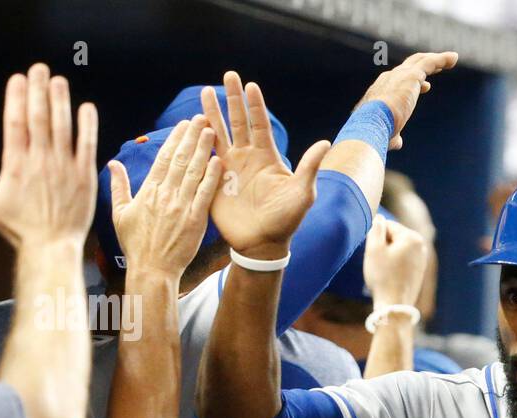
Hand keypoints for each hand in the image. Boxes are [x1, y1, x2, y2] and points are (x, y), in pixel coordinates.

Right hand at [0, 63, 97, 250]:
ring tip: (59, 81)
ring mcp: (64, 166)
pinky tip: (87, 108)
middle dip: (38, 90)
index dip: (16, 97)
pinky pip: (87, 144)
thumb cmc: (19, 228)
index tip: (18, 79)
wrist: (51, 247)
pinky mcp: (85, 176)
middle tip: (39, 69)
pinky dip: (88, 125)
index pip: (15, 121)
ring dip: (61, 100)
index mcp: (15, 163)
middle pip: (39, 117)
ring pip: (63, 125)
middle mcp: (40, 159)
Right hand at [107, 116, 221, 279]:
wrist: (152, 270)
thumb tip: (113, 163)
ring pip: (194, 171)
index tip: (183, 124)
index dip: (174, 139)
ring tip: (212, 130)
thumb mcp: (119, 213)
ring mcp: (181, 206)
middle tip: (202, 118)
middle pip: (180, 159)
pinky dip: (212, 176)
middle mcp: (165, 194)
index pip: (163, 158)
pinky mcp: (196, 220)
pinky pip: (205, 194)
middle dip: (191, 136)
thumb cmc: (135, 244)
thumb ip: (118, 186)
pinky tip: (220, 161)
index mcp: (148, 190)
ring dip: (203, 149)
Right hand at [201, 72, 331, 259]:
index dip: (255, 105)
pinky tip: (192, 124)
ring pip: (219, 134)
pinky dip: (199, 140)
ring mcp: (230, 168)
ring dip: (212, 113)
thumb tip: (325, 143)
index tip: (251, 85)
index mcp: (267, 157)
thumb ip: (309, 167)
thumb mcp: (302, 193)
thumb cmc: (286, 221)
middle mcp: (248, 158)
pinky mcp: (214, 181)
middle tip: (229, 75)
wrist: (262, 244)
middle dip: (233, 99)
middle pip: (238, 122)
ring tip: (204, 91)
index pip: (260, 125)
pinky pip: (205, 156)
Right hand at [355, 51, 458, 149]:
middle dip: (425, 65)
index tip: (426, 86)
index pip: (400, 82)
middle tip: (439, 67)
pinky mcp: (412, 75)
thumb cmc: (377, 131)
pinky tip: (454, 58)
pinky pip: (430, 62)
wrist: (372, 122)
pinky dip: (442, 59)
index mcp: (382, 90)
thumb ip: (394, 136)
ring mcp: (401, 75)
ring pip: (421, 61)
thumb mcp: (387, 134)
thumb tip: (398, 143)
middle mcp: (390, 78)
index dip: (415, 83)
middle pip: (410, 66)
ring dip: (437, 59)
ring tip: (452, 58)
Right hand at [363, 216, 426, 307]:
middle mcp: (422, 245)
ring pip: (397, 249)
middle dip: (383, 247)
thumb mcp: (374, 249)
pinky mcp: (420, 270)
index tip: (376, 255)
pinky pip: (402, 260)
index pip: (387, 226)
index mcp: (412, 237)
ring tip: (385, 272)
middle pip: (393, 237)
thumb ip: (375, 229)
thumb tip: (379, 218)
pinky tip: (391, 277)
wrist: (394, 306)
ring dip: (387, 256)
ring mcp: (422, 258)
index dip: (375, 239)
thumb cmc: (383, 277)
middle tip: (380, 265)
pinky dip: (394, 265)